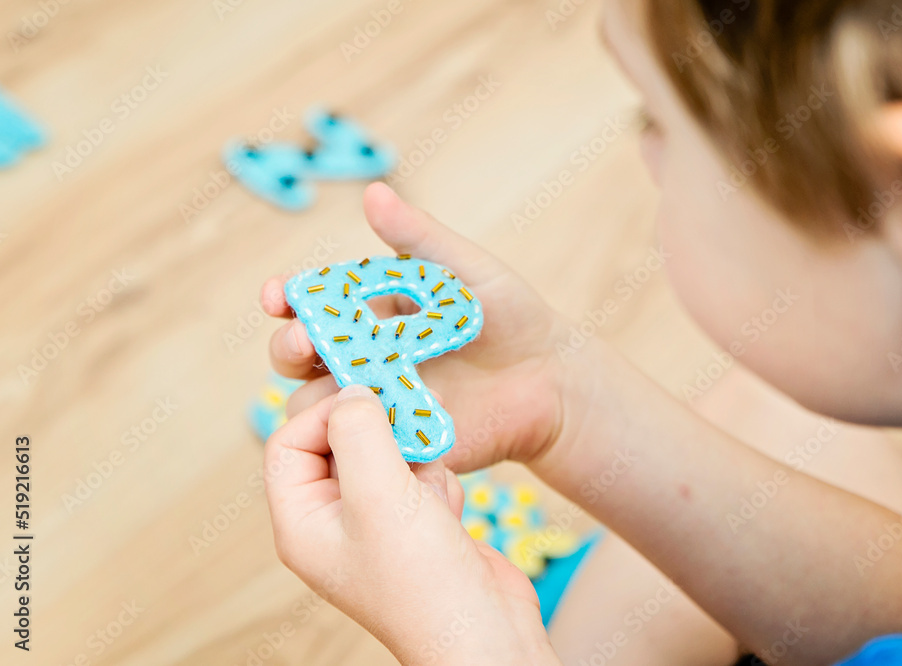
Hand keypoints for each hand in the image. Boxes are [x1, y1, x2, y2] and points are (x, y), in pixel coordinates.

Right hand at [262, 182, 574, 471]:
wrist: (553, 379)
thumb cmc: (510, 316)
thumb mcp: (466, 269)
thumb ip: (419, 237)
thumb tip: (373, 191)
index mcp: (369, 311)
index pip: (311, 303)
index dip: (286, 298)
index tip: (278, 294)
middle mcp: (363, 357)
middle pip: (299, 357)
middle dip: (290, 346)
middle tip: (305, 341)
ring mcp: (378, 403)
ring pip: (318, 407)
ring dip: (317, 398)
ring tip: (346, 387)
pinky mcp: (399, 443)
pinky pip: (361, 449)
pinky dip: (355, 441)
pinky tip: (369, 428)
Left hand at [263, 384, 558, 664]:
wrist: (486, 632)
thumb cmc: (423, 578)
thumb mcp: (379, 494)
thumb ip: (358, 432)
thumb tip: (352, 390)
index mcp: (302, 521)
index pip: (289, 443)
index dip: (324, 412)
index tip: (368, 393)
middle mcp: (333, 520)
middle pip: (339, 441)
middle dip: (378, 427)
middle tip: (412, 406)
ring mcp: (376, 522)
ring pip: (385, 452)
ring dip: (415, 457)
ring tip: (431, 488)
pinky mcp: (416, 522)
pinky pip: (418, 474)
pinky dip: (437, 480)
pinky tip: (448, 510)